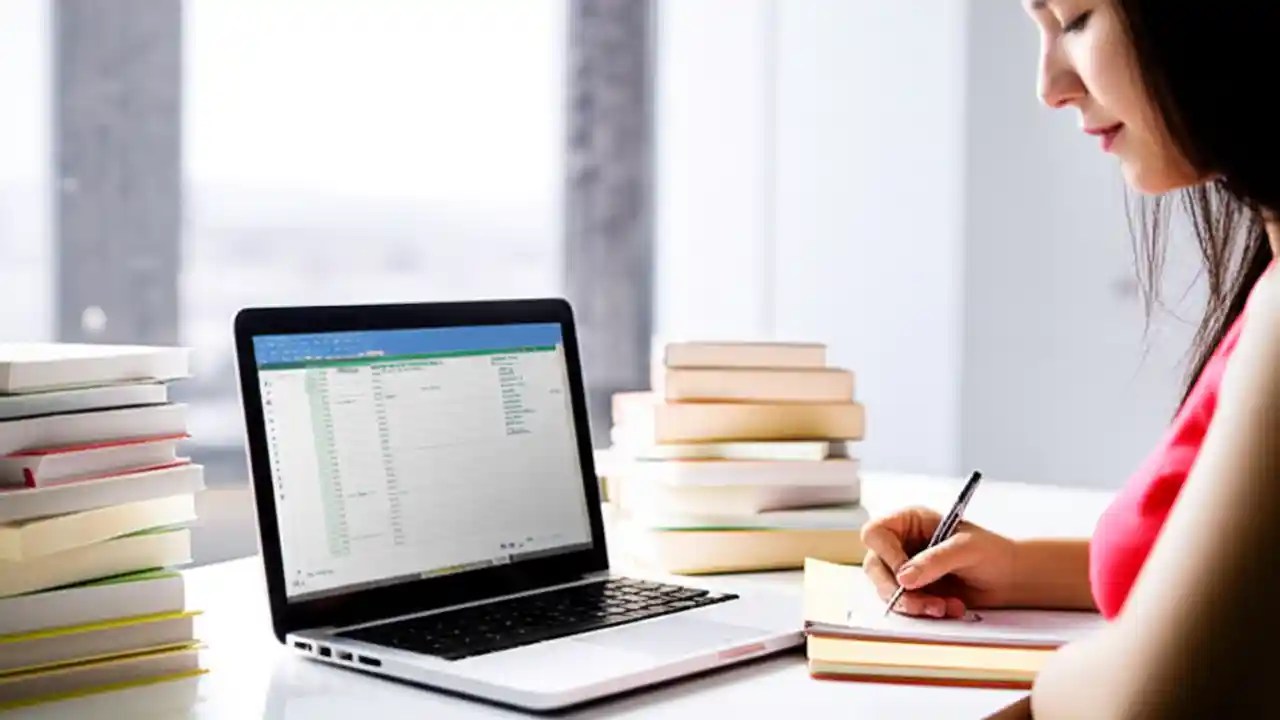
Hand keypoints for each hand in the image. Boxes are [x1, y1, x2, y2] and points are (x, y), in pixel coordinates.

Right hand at [860, 505, 1017, 617]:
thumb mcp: (965, 549)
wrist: (1009, 579)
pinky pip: (904, 606)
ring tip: (945, 607)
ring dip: (914, 604)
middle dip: (897, 590)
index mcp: (909, 522)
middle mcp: (902, 544)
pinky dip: (925, 611)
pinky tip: (949, 608)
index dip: (886, 554)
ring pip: (887, 590)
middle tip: (923, 603)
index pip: (876, 533)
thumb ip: (934, 561)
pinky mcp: (914, 592)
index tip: (905, 575)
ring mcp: (905, 570)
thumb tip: (904, 578)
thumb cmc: (991, 552)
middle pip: (875, 566)